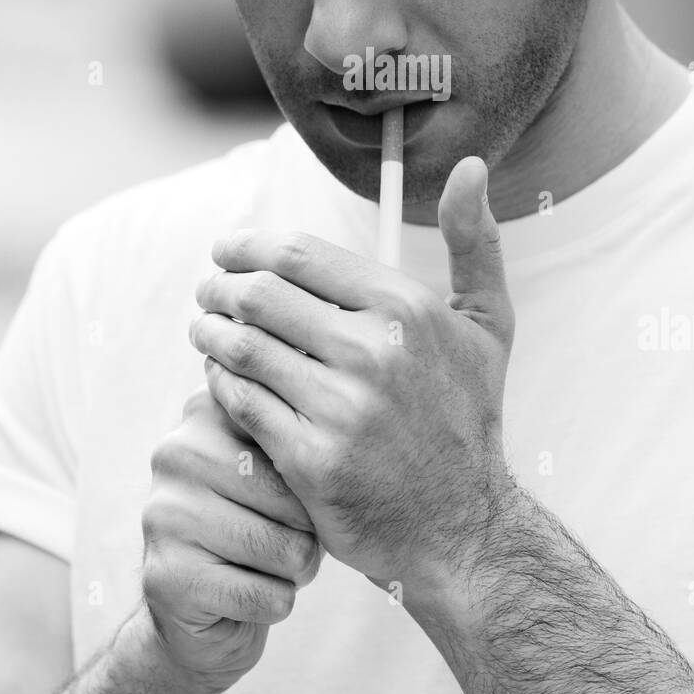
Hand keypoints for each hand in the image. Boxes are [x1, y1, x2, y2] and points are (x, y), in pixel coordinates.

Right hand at [142, 386, 321, 693]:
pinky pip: (261, 595)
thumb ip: (295, 443)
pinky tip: (253, 597)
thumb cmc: (258, 524)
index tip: (304, 498)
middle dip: (309, 532)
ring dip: (296, 572)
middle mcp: (176, 455)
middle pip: (290, 497)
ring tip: (274, 568)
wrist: (204, 605)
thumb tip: (335, 438)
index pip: (291, 439)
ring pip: (283, 550)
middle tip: (292, 542)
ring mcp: (164, 514)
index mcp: (206, 414)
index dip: (314, 482)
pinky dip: (274, 603)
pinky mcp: (165, 576)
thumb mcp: (278, 470)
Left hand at [191, 156, 515, 601]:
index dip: (247, 246)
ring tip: (205, 328)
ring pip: (241, 347)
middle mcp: (374, 352)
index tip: (227, 250)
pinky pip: (239, 401)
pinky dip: (219, 383)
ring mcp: (340, 409)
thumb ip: (475, 240)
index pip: (297, 254)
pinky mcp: (309, 460)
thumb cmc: (468, 417)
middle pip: (259, 295)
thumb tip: (469, 164)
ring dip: (209, 331)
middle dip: (219, 285)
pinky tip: (221, 378)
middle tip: (207, 288)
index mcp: (407, 308)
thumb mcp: (488, 324)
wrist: (463, 529)